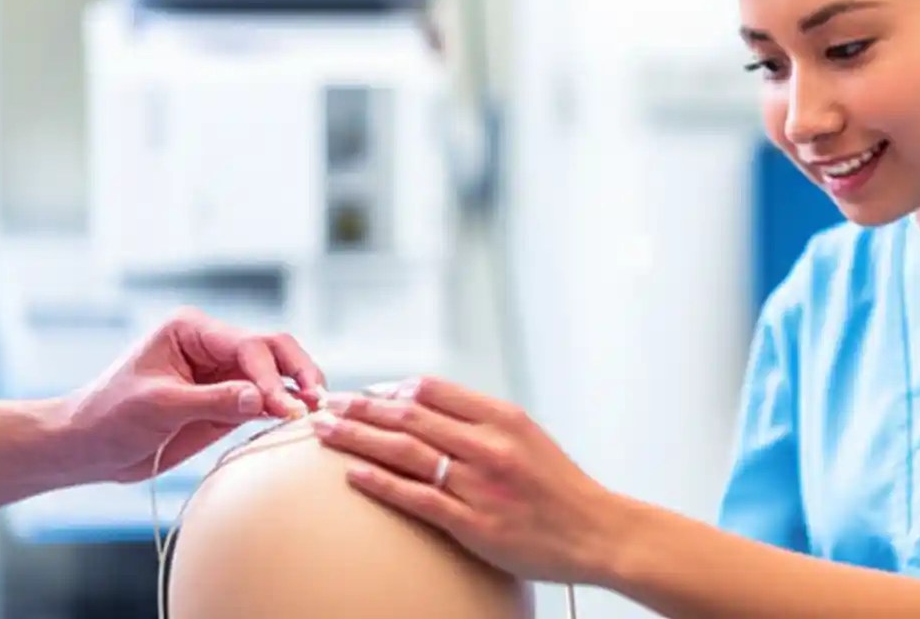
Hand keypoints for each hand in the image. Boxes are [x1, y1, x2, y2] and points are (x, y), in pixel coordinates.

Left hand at [63, 306, 325, 482]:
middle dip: (298, 371)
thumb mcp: (158, 406)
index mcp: (192, 330)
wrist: (87, 449)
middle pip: (274, 349)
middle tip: (317, 399)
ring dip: (298, 390)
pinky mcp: (229, 402)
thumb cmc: (108, 417)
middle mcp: (214, 346)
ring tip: (316, 412)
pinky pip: (267, 400)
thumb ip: (213, 400)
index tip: (283, 405)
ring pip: (277, 373)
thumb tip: (264, 399)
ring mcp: (224, 374)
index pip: (248, 345)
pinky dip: (285, 410)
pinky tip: (299, 422)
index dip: (270, 375)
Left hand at [314, 377, 627, 583]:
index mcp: (503, 418)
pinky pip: (417, 498)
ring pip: (406, 452)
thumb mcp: (527, 436)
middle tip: (325, 404)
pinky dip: (382, 483)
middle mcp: (489, 445)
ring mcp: (480, 484)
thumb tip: (427, 404)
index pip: (433, 390)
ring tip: (323, 431)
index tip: (362, 392)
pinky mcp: (473, 523)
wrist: (595, 532)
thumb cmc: (559, 486)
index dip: (391, 389)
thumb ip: (482, 420)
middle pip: (409, 416)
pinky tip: (352, 474)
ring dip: (358, 438)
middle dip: (360, 408)